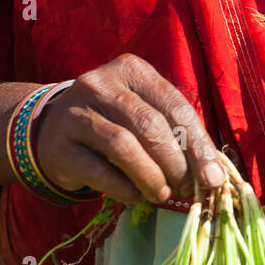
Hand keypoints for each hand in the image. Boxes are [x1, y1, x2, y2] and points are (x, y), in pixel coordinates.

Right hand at [33, 53, 223, 203]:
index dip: (198, 145)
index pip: (174, 105)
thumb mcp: (144, 111)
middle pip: (149, 125)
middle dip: (176, 164)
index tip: (213, 178)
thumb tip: (214, 174)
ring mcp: (75, 113)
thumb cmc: (114, 121)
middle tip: (187, 188)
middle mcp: (101, 84)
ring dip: (151, 177)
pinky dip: (124, 189)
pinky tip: (136, 195)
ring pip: (123, 146)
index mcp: (131, 69)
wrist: (51, 129)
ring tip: (161, 194)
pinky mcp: (59, 146)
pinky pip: (98, 171)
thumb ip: (177, 132)